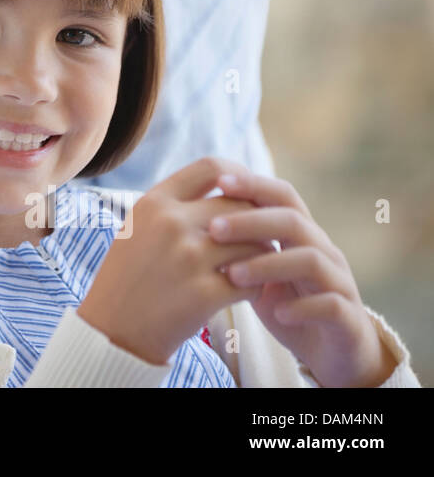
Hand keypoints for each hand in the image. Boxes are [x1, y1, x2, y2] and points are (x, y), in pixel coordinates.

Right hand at [77, 156, 275, 365]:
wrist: (113, 329)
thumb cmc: (130, 276)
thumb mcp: (139, 227)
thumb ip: (175, 205)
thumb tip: (229, 185)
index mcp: (154, 203)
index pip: (212, 167)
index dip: (240, 177)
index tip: (247, 195)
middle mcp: (171, 224)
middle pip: (240, 206)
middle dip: (257, 223)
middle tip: (260, 239)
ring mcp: (188, 258)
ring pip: (253, 244)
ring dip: (261, 257)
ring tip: (253, 267)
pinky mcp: (203, 294)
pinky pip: (252, 282)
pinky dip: (255, 288)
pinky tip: (243, 292)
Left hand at [208, 172, 396, 387]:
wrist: (330, 349)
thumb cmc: (285, 301)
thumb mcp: (256, 269)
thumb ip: (235, 244)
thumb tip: (186, 215)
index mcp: (300, 234)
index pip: (282, 196)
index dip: (254, 185)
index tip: (218, 183)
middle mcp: (323, 250)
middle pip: (293, 221)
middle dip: (252, 222)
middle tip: (214, 229)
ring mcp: (338, 282)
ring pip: (311, 260)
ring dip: (270, 264)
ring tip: (232, 274)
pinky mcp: (347, 318)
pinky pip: (331, 305)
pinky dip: (303, 307)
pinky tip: (276, 312)